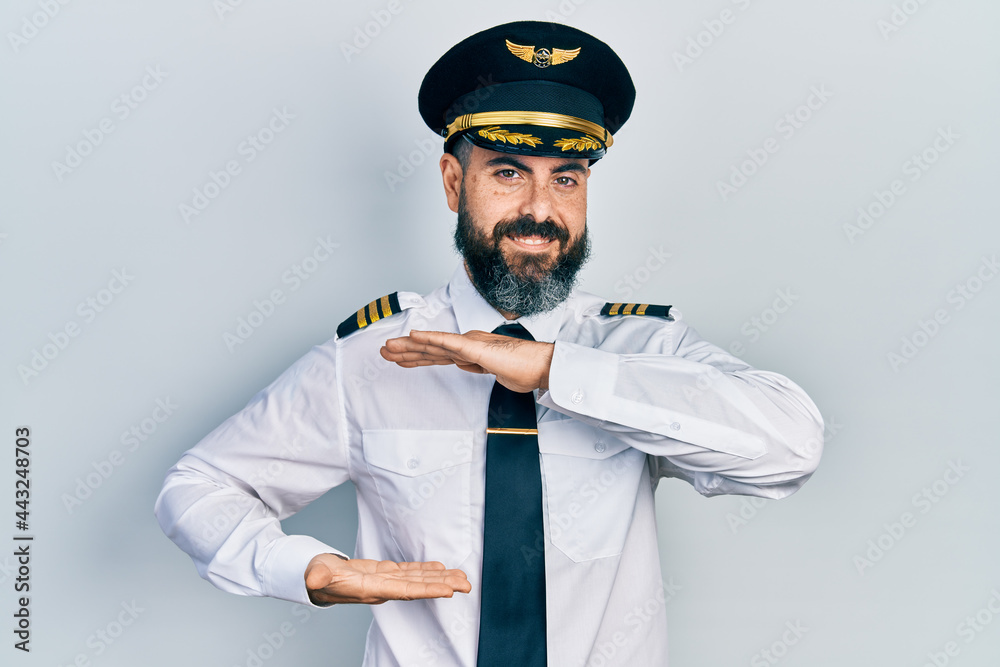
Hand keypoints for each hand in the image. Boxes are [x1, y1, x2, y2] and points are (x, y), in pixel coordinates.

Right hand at [304, 554, 471, 605]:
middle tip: (467, 585)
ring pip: (418, 579)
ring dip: (441, 578)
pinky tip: (441, 568)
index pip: (404, 591)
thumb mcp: (316, 573)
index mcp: (371, 589)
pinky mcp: (385, 572)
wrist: (316, 578)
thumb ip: (319, 575)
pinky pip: (411, 571)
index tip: (448, 591)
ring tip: (462, 577)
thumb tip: (313, 578)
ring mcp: (386, 580)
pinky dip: (427, 569)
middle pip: (418, 587)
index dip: (427, 590)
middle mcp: (383, 587)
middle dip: (443, 585)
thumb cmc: (316, 576)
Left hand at [380, 330, 553, 392]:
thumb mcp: (494, 373)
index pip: (437, 355)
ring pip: (433, 345)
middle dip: (405, 351)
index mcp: (470, 352)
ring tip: (388, 347)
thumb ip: (478, 367)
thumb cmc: (524, 370)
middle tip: (383, 352)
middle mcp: (466, 345)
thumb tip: (464, 365)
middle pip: (430, 349)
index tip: (398, 359)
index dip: (415, 356)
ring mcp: (470, 345)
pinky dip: (430, 338)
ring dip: (409, 346)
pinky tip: (414, 335)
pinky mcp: (475, 348)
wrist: (542, 367)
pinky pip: (448, 342)